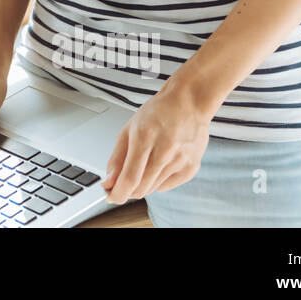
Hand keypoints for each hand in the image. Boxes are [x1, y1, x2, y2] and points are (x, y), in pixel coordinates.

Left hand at [101, 84, 210, 203]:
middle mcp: (165, 150)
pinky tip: (157, 166)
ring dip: (141, 185)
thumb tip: (109, 181)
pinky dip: (157, 182)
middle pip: (141, 187)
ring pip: (153, 188)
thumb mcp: (129, 128)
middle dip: (126, 190)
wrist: (188, 102)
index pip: (130, 177)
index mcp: (145, 137)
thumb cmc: (157, 113)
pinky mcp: (192, 166)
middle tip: (120, 184)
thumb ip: (117, 157)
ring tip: (141, 166)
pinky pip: (167, 185)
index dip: (118, 193)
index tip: (110, 197)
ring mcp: (181, 160)